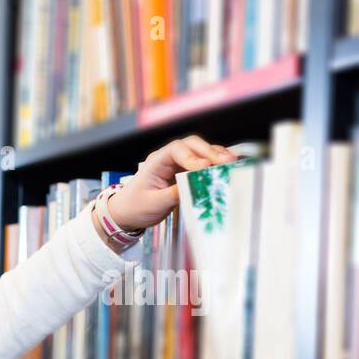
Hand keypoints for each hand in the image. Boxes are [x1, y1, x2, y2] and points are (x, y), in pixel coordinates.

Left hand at [106, 135, 239, 232]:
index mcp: (155, 161)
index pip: (176, 150)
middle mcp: (167, 158)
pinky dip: (214, 164)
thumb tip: (196, 187)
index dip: (192, 156)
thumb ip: (174, 194)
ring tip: (231, 164)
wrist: (126, 213)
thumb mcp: (154, 204)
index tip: (204, 167)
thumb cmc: (135, 206)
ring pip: (200, 152)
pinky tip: (226, 168)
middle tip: (226, 162)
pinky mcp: (184, 171)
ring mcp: (177, 163)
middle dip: (210, 152)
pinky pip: (202, 163)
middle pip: (192, 145)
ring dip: (216, 156)